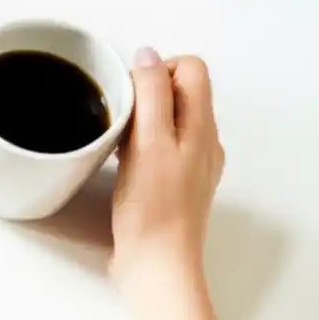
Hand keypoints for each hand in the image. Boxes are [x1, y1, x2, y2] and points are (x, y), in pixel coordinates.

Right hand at [111, 48, 225, 290]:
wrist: (157, 264)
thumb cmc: (152, 207)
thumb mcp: (150, 142)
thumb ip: (151, 94)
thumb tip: (146, 54)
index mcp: (201, 126)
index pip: (191, 69)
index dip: (158, 69)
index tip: (128, 92)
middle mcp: (202, 141)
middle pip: (179, 92)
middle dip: (146, 91)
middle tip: (117, 114)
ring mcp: (189, 164)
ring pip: (167, 118)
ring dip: (140, 117)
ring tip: (116, 136)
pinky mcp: (171, 183)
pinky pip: (159, 145)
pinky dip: (139, 141)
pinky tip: (119, 159)